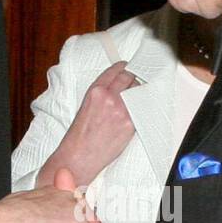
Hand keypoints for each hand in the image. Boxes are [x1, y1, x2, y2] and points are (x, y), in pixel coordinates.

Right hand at [37, 61, 139, 187]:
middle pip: (129, 78)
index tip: (127, 66)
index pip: (115, 70)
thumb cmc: (80, 134)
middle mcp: (109, 97)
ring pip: (138, 92)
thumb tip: (117, 86)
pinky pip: (142, 109)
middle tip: (133, 82)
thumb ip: (101, 93)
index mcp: (95, 91)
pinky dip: (141, 107)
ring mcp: (122, 110)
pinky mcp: (130, 124)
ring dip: (138, 93)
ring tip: (134, 98)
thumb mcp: (85, 105)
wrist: (80, 156)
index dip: (124, 67)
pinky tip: (138, 109)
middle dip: (132, 78)